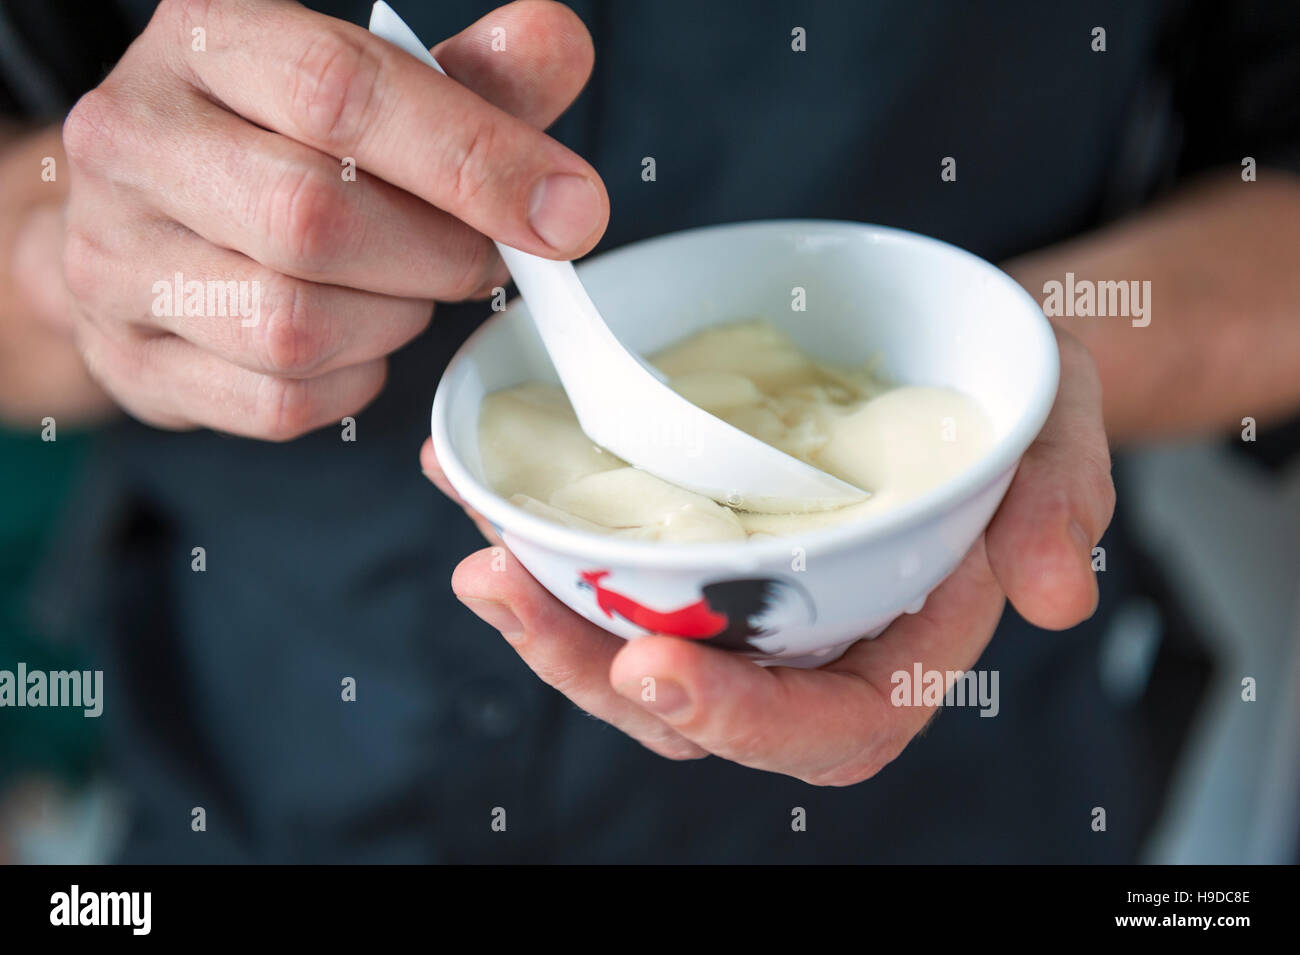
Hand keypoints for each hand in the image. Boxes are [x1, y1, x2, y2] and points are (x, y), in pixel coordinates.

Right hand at [59, 0, 606, 438]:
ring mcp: (114, 259)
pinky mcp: (132, 360)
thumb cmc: (289, 143)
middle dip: (437, 256)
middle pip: (313, 220)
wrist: (153, 218)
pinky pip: (277, 402)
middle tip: (482, 259)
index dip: (472, 159)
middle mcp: (134, 141)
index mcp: (207, 40)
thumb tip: (556, 47)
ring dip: (392, 323)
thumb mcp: (380, 85)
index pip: (341, 92)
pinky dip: (349, 383)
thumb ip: (474, 76)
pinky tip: (355, 341)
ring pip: (293, 327)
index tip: (567, 211)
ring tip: (404, 290)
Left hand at [422, 327, 1113, 783]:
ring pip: (628, 646)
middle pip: (690, 706)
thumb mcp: (1056, 434)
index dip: (736, 721)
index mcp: (897, 651)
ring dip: (544, 611)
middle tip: (504, 591)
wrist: (956, 351)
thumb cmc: (1010, 404)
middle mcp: (805, 645)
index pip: (822, 728)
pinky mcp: (694, 548)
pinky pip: (609, 566)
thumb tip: (1057, 596)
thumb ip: (1059, 506)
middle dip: (591, 667)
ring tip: (476, 548)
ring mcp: (740, 602)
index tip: (652, 669)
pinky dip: (540, 534)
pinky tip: (476, 481)